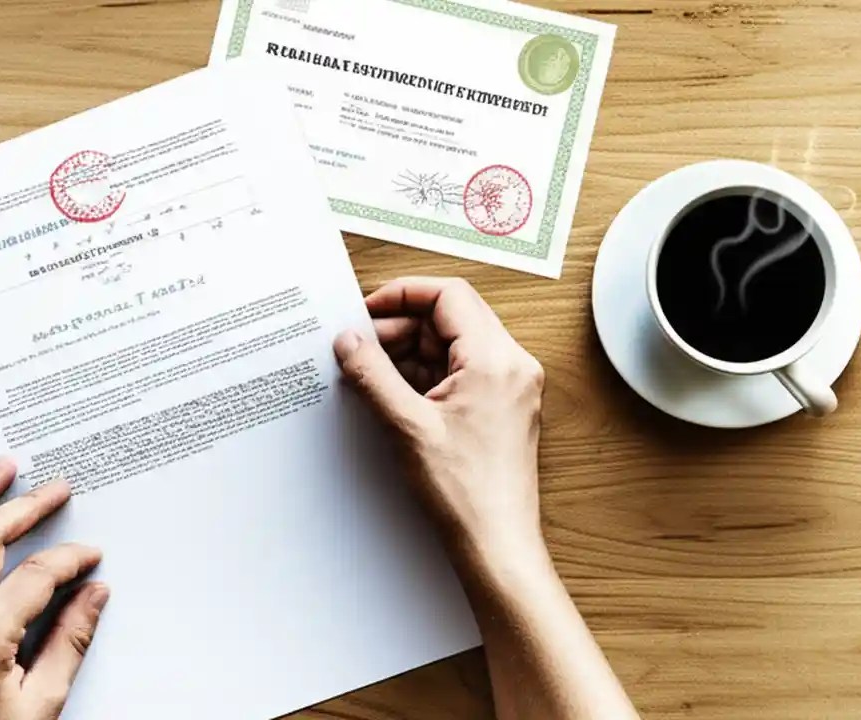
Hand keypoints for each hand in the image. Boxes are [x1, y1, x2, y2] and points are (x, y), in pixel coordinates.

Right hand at [333, 277, 546, 575]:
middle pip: (450, 317)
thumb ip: (373, 375)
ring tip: (368, 375)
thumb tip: (349, 341)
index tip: (366, 313)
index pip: (448, 295)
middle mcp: (511, 365)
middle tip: (358, 348)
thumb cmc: (466, 493)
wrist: (496, 544)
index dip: (402, 295)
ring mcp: (509, 387)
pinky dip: (424, 375)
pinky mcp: (500, 408)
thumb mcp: (407, 425)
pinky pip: (459, 372)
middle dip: (400, 328)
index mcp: (496, 359)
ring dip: (409, 353)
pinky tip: (391, 394)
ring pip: (452, 345)